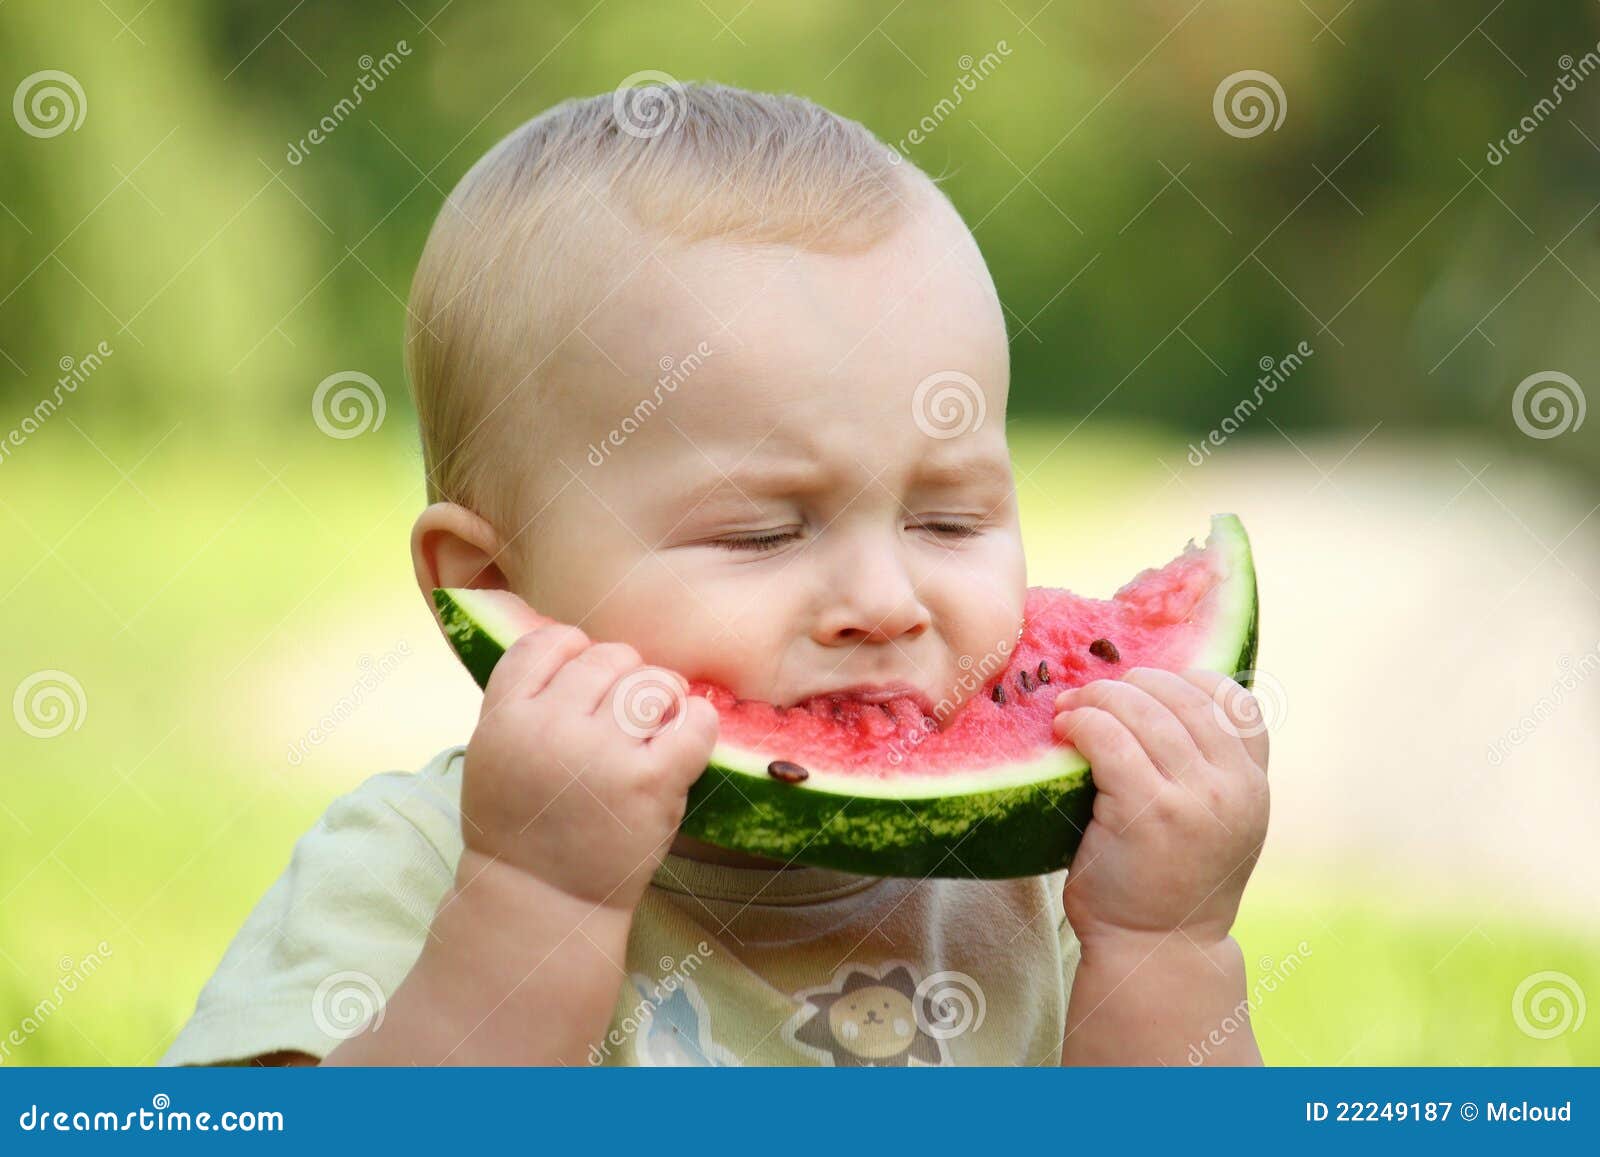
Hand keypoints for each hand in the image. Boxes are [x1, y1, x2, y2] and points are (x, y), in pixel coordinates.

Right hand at [461, 621, 718, 912]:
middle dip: (624, 679)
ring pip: (652, 681)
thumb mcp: (493, 754)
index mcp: (505, 717)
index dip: (574, 652)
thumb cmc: (522, 826)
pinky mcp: (650, 782)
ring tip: (655, 730)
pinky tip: (686, 737)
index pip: (549, 642)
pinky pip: (694, 720)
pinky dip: (698, 721)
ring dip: (662, 699)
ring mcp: (602, 754)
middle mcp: (550, 728)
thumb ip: (524, 700)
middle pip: (608, 657)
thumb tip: (579, 646)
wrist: (541, 903)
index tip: (586, 683)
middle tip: (625, 719)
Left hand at [1053, 668, 1268, 950]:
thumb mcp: (1216, 823)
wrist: (1157, 949)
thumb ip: (1208, 770)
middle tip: (1090, 692)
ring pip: (1142, 710)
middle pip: (1181, 696)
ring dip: (1098, 697)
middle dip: (1129, 682)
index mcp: (1253, 784)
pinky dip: (1082, 723)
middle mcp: (1234, 787)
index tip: (1144, 684)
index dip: (1184, 677)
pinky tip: (1064, 729)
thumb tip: (1157, 698)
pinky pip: (1109, 739)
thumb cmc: (1170, 882)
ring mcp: (1194, 800)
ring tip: (1069, 707)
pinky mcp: (1147, 812)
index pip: (1234, 699)